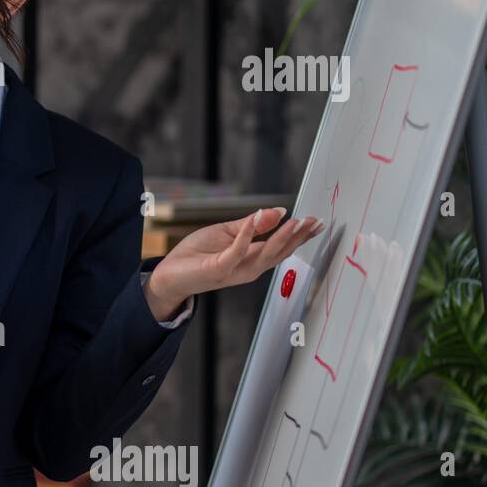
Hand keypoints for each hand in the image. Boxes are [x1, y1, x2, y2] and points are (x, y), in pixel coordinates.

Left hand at [144, 207, 323, 321]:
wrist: (169, 274)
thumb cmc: (196, 255)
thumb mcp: (227, 233)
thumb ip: (252, 226)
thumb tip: (277, 211)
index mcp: (251, 259)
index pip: (281, 247)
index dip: (299, 235)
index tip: (316, 222)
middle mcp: (248, 268)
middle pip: (279, 252)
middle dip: (298, 237)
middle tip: (315, 222)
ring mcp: (234, 270)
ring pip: (264, 254)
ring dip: (280, 237)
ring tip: (295, 221)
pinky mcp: (219, 269)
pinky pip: (236, 251)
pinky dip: (247, 235)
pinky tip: (257, 218)